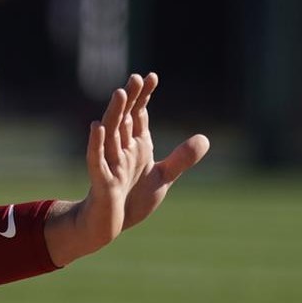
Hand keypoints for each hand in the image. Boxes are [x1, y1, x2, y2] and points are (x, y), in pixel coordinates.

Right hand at [44, 73, 209, 265]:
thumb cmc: (132, 200)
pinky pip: (96, 159)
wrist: (111, 225)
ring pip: (110, 134)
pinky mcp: (101, 181)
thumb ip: (182, 159)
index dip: (143, 96)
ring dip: (114, 114)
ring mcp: (110, 164)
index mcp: (136, 147)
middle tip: (135, 78)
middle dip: (130, 99)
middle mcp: (122, 150)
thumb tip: (205, 138)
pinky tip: (96, 127)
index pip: (138, 115)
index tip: (151, 77)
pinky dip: (96, 144)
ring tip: (119, 93)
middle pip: (124, 119)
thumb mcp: (163, 177)